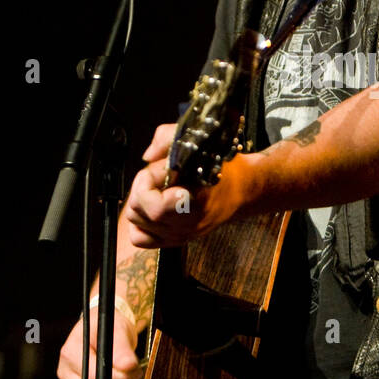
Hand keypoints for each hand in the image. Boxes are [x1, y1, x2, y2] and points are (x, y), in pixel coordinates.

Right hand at [57, 312, 145, 378]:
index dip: (118, 377)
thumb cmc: (108, 327)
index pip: (93, 376)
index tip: (134, 368)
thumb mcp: (117, 329)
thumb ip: (122, 348)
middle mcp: (66, 371)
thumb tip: (128, 365)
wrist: (104, 330)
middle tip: (136, 374)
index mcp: (70, 352)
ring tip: (130, 378)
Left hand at [124, 123, 253, 248]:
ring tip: (158, 189)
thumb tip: (147, 156)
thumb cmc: (222, 166)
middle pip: (138, 211)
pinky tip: (151, 207)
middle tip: (160, 175)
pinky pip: (140, 238)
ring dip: (140, 202)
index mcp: (195, 204)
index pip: (154, 206)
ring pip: (136, 222)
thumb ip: (168, 138)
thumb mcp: (199, 142)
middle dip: (142, 187)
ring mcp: (180, 235)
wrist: (242, 189)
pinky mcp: (175, 240)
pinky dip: (139, 223)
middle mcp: (186, 225)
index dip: (148, 181)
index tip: (163, 168)